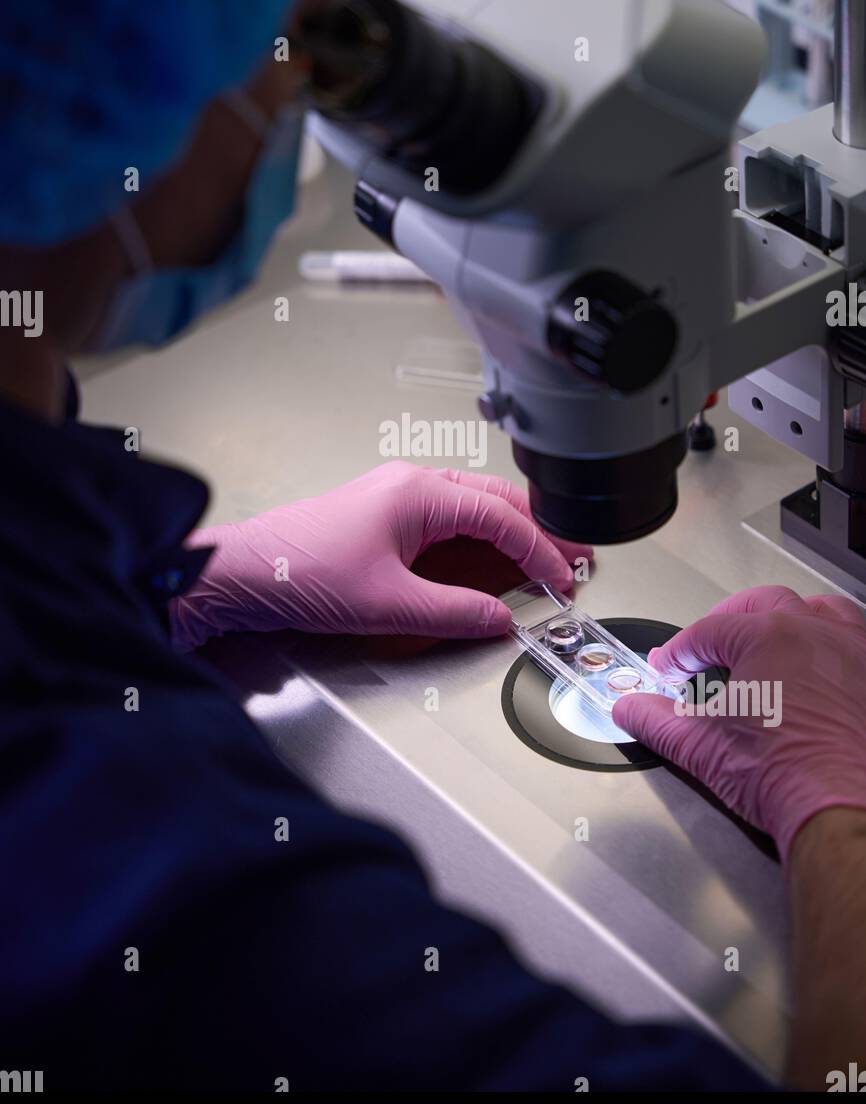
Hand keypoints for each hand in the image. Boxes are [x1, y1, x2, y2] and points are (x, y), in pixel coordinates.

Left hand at [170, 462, 590, 650]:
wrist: (241, 573)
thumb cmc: (301, 573)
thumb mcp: (388, 603)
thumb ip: (455, 612)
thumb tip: (500, 619)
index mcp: (420, 492)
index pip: (501, 518)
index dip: (541, 550)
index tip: (564, 578)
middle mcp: (413, 484)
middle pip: (495, 503)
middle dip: (539, 532)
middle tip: (575, 559)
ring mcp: (397, 497)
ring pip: (474, 508)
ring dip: (512, 533)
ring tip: (544, 558)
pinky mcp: (384, 517)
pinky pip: (448, 520)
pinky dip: (480, 539)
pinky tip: (491, 559)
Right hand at [613, 585, 865, 862]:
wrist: (843, 811)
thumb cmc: (785, 776)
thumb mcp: (701, 747)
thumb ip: (656, 721)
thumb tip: (630, 710)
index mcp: (768, 637)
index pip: (707, 633)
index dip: (680, 651)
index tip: (669, 668)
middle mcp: (816, 632)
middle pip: (762, 604)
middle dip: (728, 620)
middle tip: (709, 646)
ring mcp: (855, 651)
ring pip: (820, 609)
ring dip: (791, 616)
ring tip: (772, 635)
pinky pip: (859, 639)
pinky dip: (836, 641)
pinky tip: (824, 661)